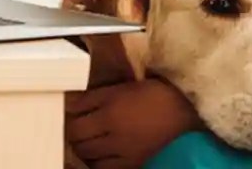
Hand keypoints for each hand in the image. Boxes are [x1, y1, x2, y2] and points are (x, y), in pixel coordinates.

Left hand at [65, 78, 201, 168]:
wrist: (183, 112)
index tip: (69, 115)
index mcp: (110, 112)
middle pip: (79, 142)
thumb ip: (92, 97)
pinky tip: (99, 155)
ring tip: (86, 140)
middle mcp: (113, 135)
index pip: (75, 124)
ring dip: (83, 149)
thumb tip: (69, 103)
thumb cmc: (152, 95)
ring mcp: (123, 153)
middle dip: (74, 135)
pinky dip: (97, 163)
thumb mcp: (121, 88)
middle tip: (76, 127)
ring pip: (89, 157)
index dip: (68, 120)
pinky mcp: (133, 164)